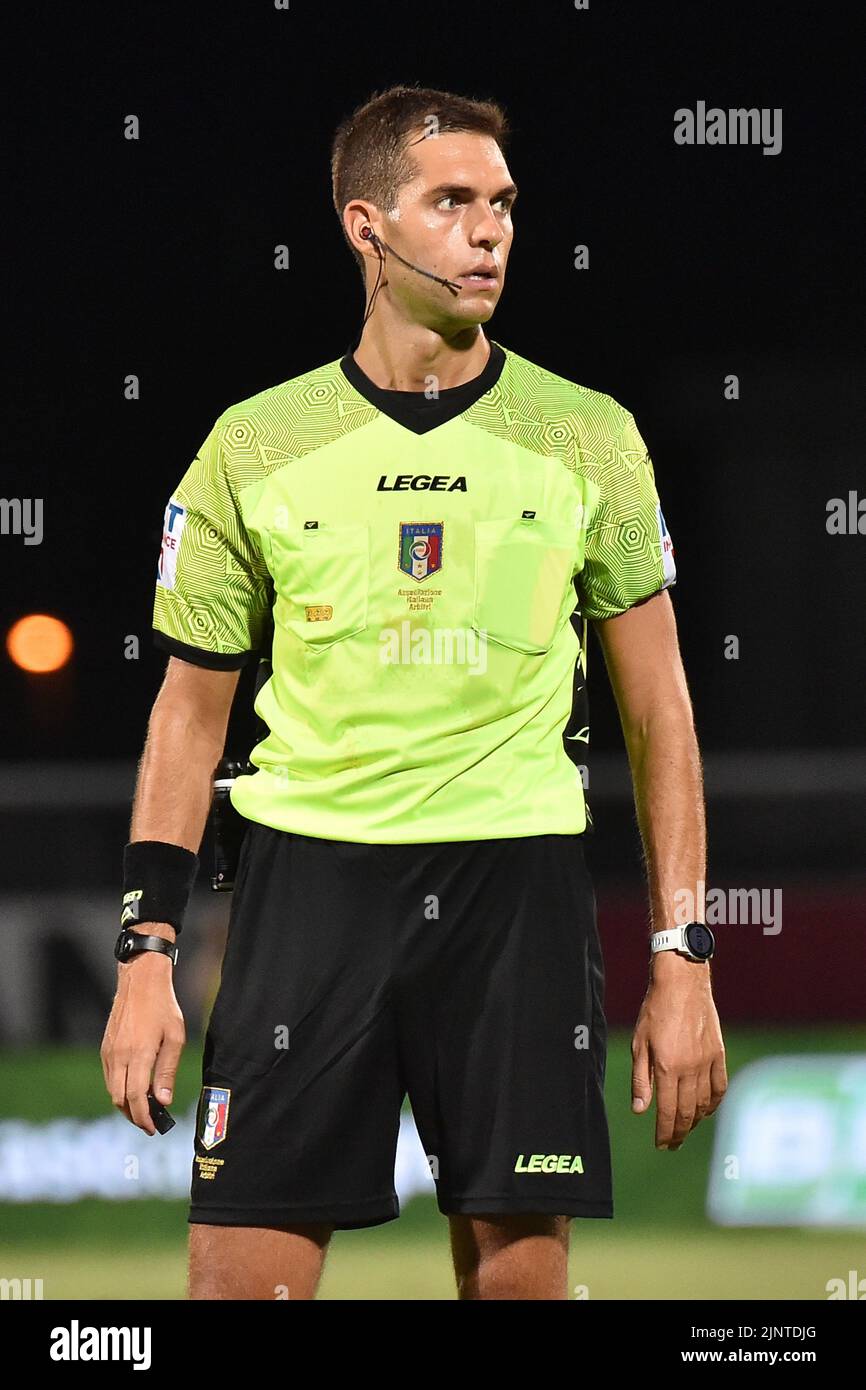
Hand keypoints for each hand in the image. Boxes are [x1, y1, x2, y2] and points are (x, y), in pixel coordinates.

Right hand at [100, 925, 185, 1134]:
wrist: (140, 981)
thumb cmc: (163, 1007)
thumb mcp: (175, 1037)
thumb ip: (167, 1071)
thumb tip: (163, 1101)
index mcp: (139, 1053)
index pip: (136, 1097)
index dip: (143, 1117)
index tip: (153, 1128)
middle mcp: (119, 1055)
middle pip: (120, 1099)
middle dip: (133, 1116)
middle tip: (149, 1124)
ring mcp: (109, 1052)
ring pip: (112, 1091)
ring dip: (125, 1105)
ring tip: (143, 1110)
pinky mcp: (105, 1048)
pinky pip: (109, 1078)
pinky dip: (119, 1090)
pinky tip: (134, 1090)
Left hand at [630, 950, 726, 1148]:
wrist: (682, 984)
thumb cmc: (655, 1011)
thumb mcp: (639, 1044)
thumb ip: (641, 1079)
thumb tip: (640, 1110)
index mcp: (668, 1067)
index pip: (668, 1112)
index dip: (665, 1133)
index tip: (661, 1144)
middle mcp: (690, 1068)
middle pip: (688, 1112)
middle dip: (679, 1133)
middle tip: (672, 1144)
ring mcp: (707, 1062)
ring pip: (704, 1103)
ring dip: (696, 1121)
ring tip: (686, 1129)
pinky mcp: (719, 1054)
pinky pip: (720, 1087)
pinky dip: (714, 1103)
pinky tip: (706, 1110)